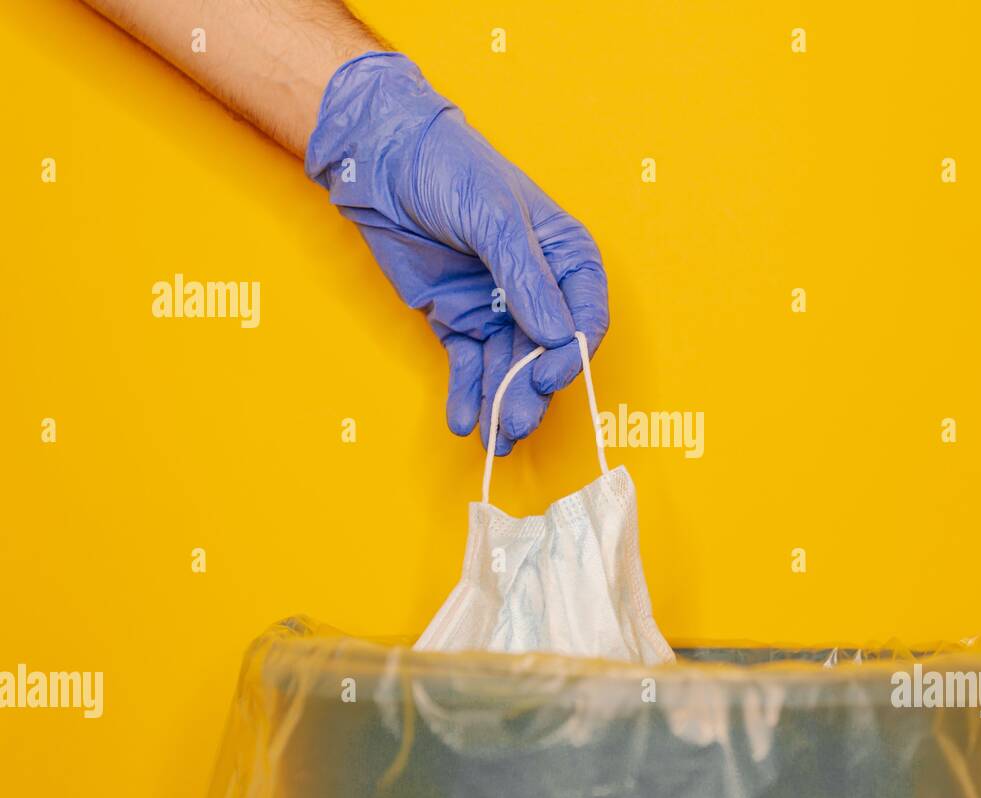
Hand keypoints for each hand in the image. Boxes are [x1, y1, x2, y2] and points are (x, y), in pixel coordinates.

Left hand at [306, 52, 608, 453]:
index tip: (546, 375)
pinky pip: (469, 365)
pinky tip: (464, 420)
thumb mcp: (493, 216)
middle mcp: (538, 288)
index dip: (570, 351)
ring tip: (495, 438)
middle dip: (532, 391)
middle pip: (545, 353)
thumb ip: (525, 276)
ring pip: (508, 367)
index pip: (584, 315)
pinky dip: (467, 394)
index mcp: (564, 255)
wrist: (381, 159)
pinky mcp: (458, 319)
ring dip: (502, 403)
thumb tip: (557, 334)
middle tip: (517, 423)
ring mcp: (497, 306)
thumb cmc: (449, 168)